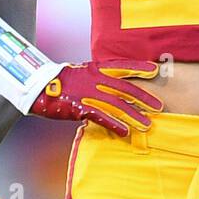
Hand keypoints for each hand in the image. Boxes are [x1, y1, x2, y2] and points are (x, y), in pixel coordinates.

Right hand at [29, 59, 162, 135]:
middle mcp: (95, 80)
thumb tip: (113, 85)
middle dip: (143, 98)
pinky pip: (101, 117)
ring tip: (147, 124)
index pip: (122, 66)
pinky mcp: (80, 108)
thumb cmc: (60, 81)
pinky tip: (126, 131)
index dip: (139, 68)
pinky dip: (114, 125)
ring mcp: (88, 94)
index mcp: (95, 69)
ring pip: (117, 106)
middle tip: (159, 106)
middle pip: (125, 89)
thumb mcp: (81, 73)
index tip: (155, 70)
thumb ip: (98, 78)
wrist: (39, 87)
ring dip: (133, 116)